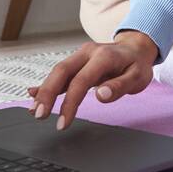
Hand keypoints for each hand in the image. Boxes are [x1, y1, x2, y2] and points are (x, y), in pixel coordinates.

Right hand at [24, 30, 158, 130]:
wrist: (136, 48)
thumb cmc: (137, 64)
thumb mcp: (138, 77)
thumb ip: (120, 86)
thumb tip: (101, 95)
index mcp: (103, 57)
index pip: (81, 81)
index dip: (69, 103)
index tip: (63, 123)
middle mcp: (88, 53)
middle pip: (61, 71)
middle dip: (47, 93)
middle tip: (39, 115)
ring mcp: (80, 56)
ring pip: (57, 72)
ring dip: (44, 91)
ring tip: (35, 110)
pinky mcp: (77, 62)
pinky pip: (60, 74)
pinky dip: (48, 85)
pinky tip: (34, 94)